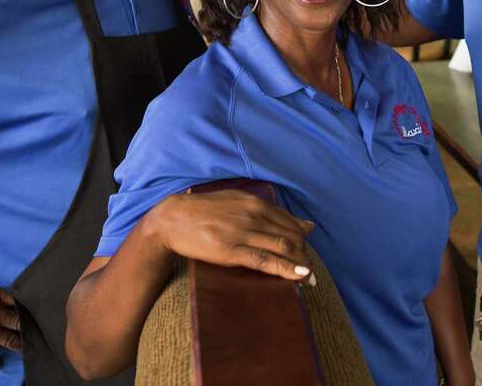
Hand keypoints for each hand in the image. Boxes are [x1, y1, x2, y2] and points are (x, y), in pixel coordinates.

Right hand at [147, 190, 314, 281]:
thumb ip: (269, 212)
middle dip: (304, 254)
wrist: (172, 219)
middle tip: (309, 271)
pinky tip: (299, 276)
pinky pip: (265, 260)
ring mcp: (244, 232)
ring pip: (283, 247)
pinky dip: (286, 269)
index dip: (304, 240)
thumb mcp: (238, 203)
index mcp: (256, 203)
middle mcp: (254, 214)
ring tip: (309, 279)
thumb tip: (305, 223)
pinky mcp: (232, 250)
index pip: (290, 223)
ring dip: (301, 264)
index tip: (308, 253)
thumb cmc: (204, 212)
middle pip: (292, 236)